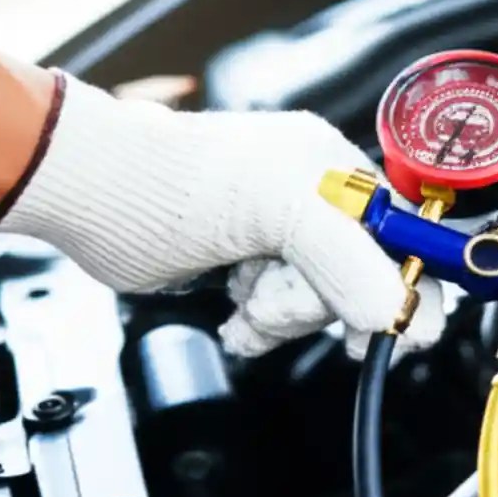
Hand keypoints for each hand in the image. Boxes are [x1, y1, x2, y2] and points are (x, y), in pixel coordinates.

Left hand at [0, 72, 445, 359]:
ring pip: (316, 300)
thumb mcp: (276, 212)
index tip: (406, 328)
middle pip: (358, 276)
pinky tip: (239, 317)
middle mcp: (310, 196)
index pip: (397, 232)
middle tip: (276, 296)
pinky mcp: (246, 261)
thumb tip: (393, 308)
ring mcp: (277, 230)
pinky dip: (261, 323)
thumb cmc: (169, 181)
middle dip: (317, 300)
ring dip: (282, 315)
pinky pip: (280, 310)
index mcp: (329, 169)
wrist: (91, 194)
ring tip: (248, 301)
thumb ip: (346, 259)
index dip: (403, 281)